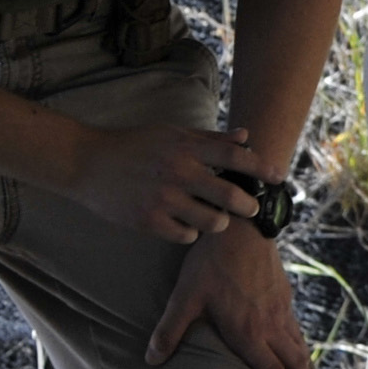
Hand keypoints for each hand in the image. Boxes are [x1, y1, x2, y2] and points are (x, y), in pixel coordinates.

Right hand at [66, 120, 267, 243]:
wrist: (86, 163)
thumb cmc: (134, 145)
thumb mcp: (172, 133)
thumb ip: (210, 138)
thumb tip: (245, 137)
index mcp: (186, 148)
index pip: (236, 157)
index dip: (263, 168)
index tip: (280, 177)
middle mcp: (178, 172)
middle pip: (231, 196)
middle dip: (249, 206)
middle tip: (250, 208)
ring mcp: (163, 199)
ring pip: (214, 222)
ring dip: (220, 222)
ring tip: (215, 217)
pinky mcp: (148, 221)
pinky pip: (186, 235)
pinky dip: (191, 232)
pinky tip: (186, 224)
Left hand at [150, 222, 315, 368]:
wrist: (242, 229)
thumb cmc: (211, 264)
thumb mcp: (185, 297)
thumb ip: (169, 330)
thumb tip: (151, 360)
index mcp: (249, 332)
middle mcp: (271, 326)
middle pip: (294, 363)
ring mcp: (281, 310)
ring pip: (299, 346)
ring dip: (306, 368)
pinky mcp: (283, 295)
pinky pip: (296, 327)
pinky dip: (301, 344)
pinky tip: (297, 344)